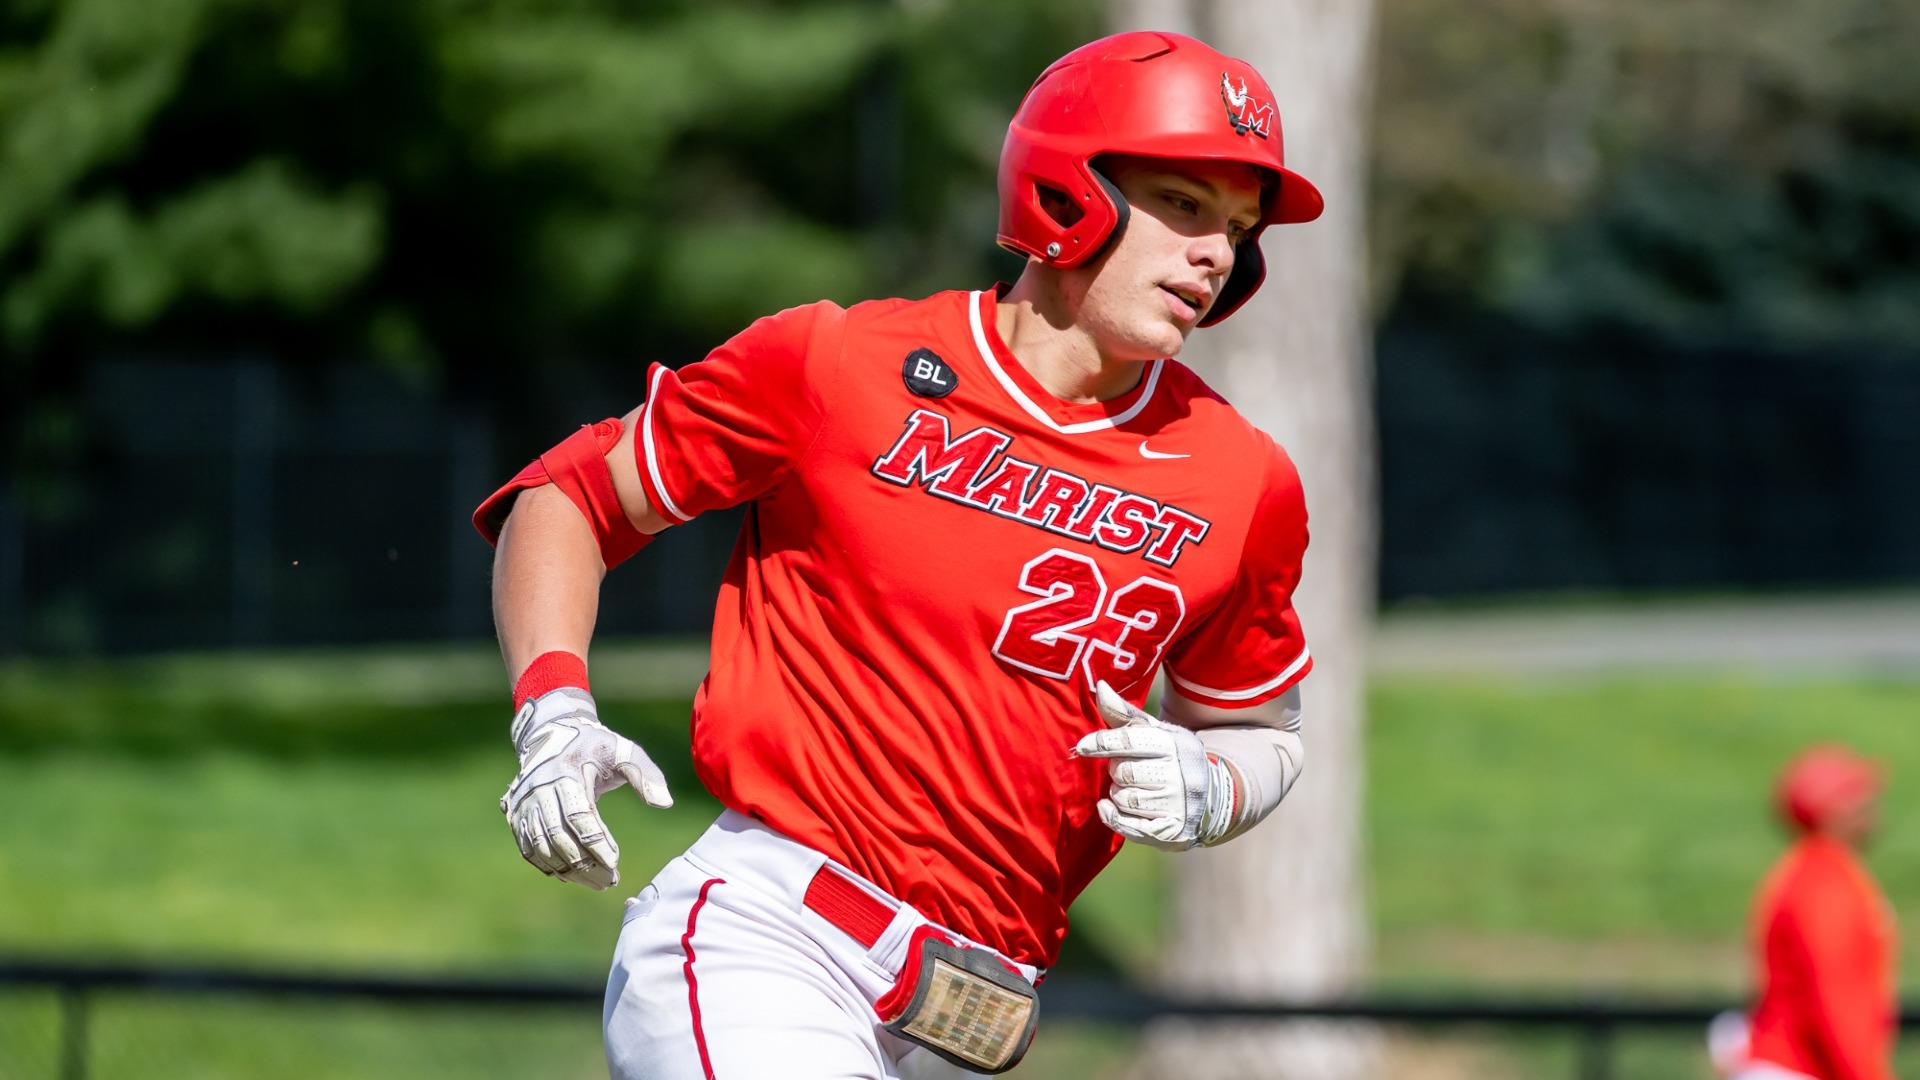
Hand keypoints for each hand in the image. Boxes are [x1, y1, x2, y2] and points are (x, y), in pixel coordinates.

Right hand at [501, 688, 672, 889]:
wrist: (551, 734)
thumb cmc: (594, 746)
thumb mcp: (622, 751)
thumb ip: (645, 775)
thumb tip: (665, 803)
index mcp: (566, 773)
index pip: (579, 815)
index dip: (596, 841)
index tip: (615, 862)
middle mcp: (538, 790)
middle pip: (558, 836)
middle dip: (585, 863)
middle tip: (610, 880)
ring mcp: (523, 804)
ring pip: (541, 848)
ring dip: (569, 870)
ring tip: (598, 883)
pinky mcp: (516, 816)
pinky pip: (529, 849)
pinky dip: (549, 867)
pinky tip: (573, 877)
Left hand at [1071, 681, 1233, 850]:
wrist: (1212, 798)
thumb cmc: (1172, 759)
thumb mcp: (1156, 733)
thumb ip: (1126, 715)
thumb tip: (1100, 687)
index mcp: (1176, 744)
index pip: (1131, 740)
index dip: (1102, 743)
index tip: (1081, 746)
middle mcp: (1181, 774)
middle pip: (1123, 772)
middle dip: (1116, 771)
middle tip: (1127, 771)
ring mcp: (1179, 805)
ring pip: (1125, 798)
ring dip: (1118, 794)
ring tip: (1132, 789)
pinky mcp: (1172, 831)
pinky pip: (1128, 826)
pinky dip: (1113, 817)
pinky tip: (1111, 808)